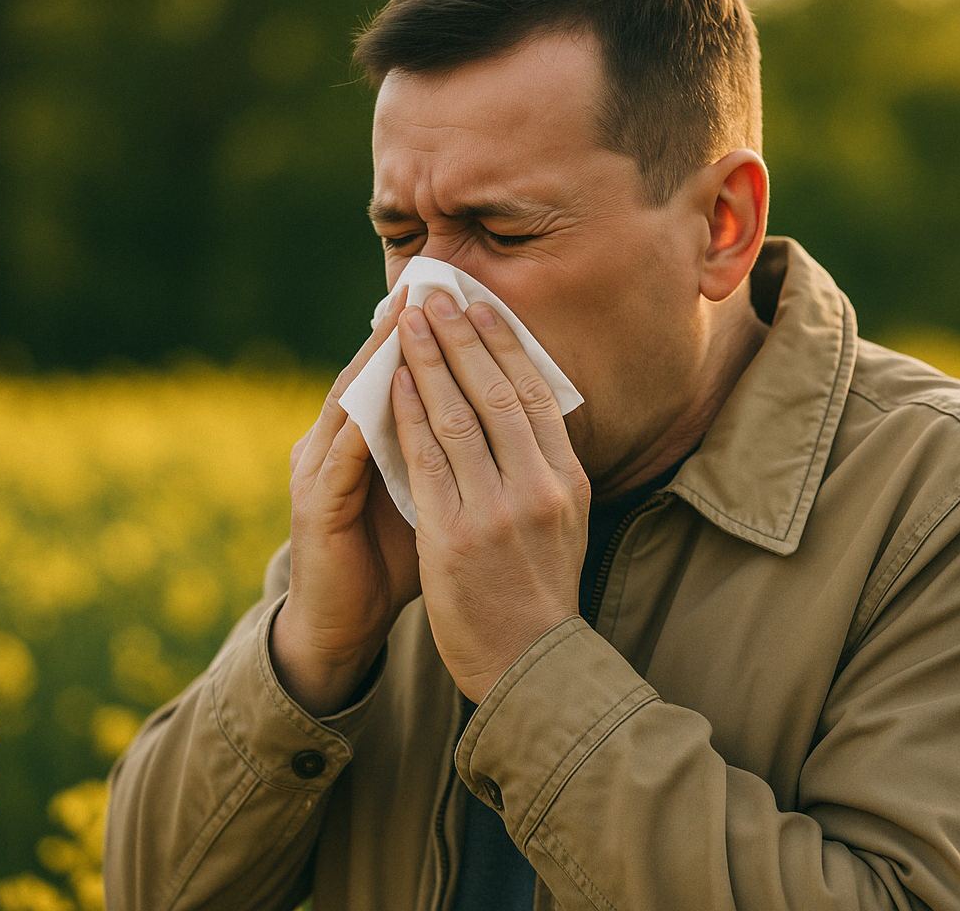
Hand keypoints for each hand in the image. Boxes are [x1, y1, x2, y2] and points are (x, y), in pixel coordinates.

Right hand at [271, 285, 420, 716]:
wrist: (346, 621)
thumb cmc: (395, 556)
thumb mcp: (432, 495)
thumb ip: (451, 453)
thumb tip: (506, 415)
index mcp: (365, 440)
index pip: (398, 376)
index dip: (429, 340)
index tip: (461, 300)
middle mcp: (335, 444)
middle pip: (372, 375)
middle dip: (404, 332)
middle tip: (433, 288)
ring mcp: (318, 472)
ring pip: (350, 403)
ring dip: (379, 362)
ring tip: (408, 322)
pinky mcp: (313, 507)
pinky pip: (342, 457)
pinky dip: (365, 423)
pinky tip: (387, 395)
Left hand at [391, 291, 590, 702]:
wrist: (529, 664)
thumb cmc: (539, 588)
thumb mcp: (565, 522)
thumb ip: (548, 468)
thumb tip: (528, 409)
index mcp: (569, 480)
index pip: (535, 394)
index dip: (505, 344)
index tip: (480, 307)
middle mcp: (539, 488)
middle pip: (497, 392)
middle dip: (462, 337)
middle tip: (437, 295)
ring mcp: (497, 510)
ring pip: (458, 416)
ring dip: (428, 362)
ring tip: (408, 322)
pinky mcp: (456, 536)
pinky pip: (426, 460)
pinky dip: (407, 414)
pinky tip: (390, 383)